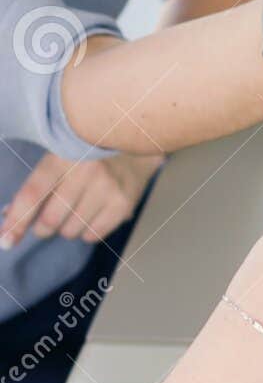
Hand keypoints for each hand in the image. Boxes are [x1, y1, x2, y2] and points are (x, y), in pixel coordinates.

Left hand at [0, 152, 161, 250]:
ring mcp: (106, 189)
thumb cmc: (85, 153)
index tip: (6, 241)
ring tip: (75, 213)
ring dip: (66, 229)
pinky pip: (93, 234)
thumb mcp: (58, 159)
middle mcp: (84, 172)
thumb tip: (9, 214)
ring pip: (72, 230)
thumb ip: (36, 186)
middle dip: (43, 228)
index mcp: (61, 157)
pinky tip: (90, 217)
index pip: (32, 194)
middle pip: (51, 219)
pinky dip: (85, 232)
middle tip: (46, 224)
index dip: (17, 220)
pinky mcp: (122, 204)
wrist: (130, 141)